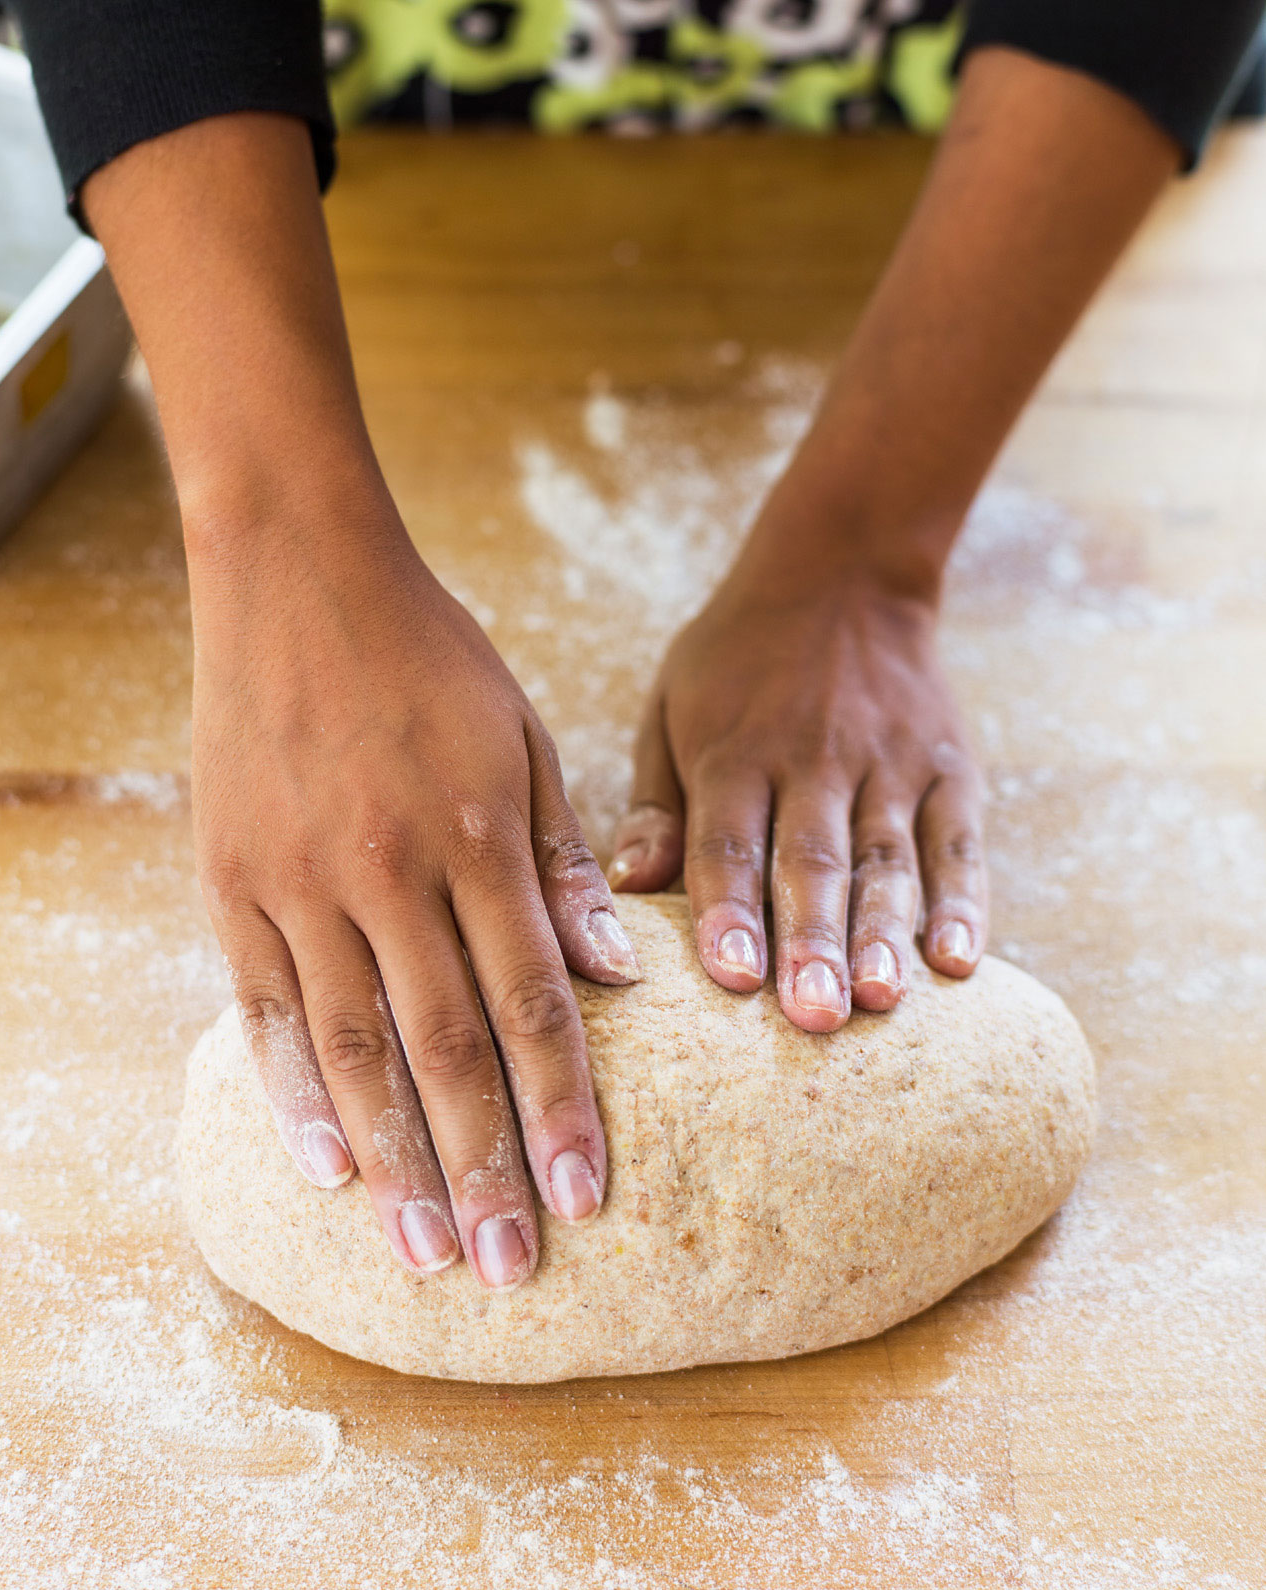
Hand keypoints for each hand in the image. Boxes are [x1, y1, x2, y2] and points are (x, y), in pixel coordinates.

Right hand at [188, 517, 637, 1286]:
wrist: (297, 573)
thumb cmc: (432, 656)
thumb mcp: (524, 740)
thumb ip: (566, 865)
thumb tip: (618, 980)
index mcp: (476, 835)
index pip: (533, 1004)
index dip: (565, 1107)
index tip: (591, 1197)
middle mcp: (388, 870)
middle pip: (447, 1049)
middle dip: (485, 1169)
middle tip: (512, 1271)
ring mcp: (299, 879)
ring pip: (352, 1049)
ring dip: (392, 1160)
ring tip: (425, 1254)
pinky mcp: (230, 879)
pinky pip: (264, 1005)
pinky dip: (290, 1093)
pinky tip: (321, 1167)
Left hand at [609, 564, 984, 1029]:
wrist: (843, 571)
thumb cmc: (735, 660)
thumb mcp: (670, 708)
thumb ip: (656, 803)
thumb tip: (626, 886)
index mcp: (734, 752)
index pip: (728, 840)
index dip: (729, 908)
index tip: (730, 976)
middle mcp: (813, 760)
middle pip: (812, 861)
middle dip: (812, 941)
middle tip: (812, 1018)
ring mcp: (888, 765)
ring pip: (887, 861)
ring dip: (884, 935)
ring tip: (881, 1001)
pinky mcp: (949, 768)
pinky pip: (957, 843)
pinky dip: (962, 903)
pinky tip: (958, 963)